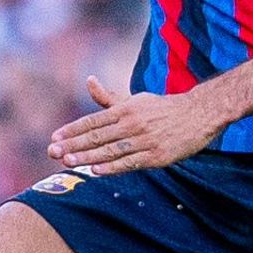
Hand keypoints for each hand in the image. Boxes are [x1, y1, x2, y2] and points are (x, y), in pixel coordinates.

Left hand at [48, 74, 224, 175]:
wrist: (200, 114)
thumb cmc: (163, 109)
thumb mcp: (136, 100)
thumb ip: (110, 97)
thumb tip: (89, 81)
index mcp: (126, 109)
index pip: (93, 120)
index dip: (73, 129)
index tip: (55, 137)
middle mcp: (133, 122)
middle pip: (97, 135)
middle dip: (73, 144)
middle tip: (53, 151)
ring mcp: (145, 139)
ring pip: (110, 150)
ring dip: (88, 157)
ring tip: (68, 161)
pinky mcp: (157, 155)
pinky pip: (130, 162)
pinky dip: (112, 167)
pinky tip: (96, 171)